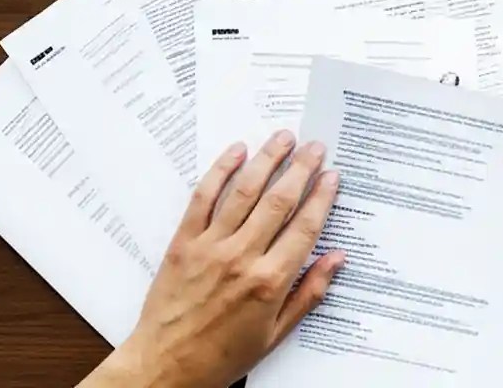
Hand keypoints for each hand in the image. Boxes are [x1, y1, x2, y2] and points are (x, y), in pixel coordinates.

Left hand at [78, 131, 345, 387]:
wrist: (166, 366)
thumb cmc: (221, 355)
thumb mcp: (276, 334)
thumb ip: (309, 293)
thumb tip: (336, 259)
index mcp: (270, 282)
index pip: (304, 228)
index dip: (322, 198)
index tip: (333, 177)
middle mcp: (242, 258)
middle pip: (279, 202)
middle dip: (301, 169)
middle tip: (315, 146)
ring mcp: (210, 247)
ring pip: (244, 192)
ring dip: (267, 161)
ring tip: (284, 138)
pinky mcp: (184, 243)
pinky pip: (203, 199)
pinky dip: (220, 172)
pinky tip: (236, 152)